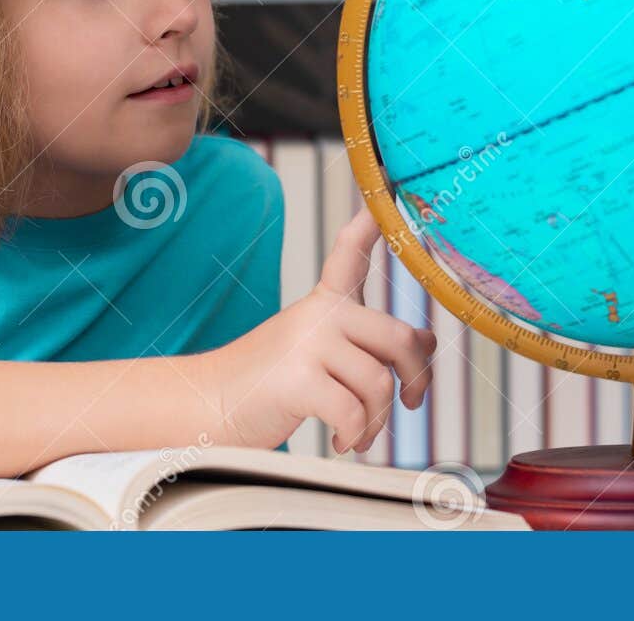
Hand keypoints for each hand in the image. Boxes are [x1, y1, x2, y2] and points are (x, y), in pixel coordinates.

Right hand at [198, 206, 436, 453]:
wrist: (207, 405)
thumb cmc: (269, 381)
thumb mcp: (323, 353)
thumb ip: (371, 342)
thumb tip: (426, 340)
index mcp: (324, 304)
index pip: (350, 255)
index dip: (373, 225)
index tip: (390, 192)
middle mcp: (318, 315)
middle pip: (399, 338)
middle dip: (418, 378)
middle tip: (410, 403)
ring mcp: (306, 344)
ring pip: (379, 382)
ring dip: (378, 421)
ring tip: (362, 434)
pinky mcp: (297, 379)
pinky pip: (354, 411)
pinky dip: (357, 435)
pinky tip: (343, 442)